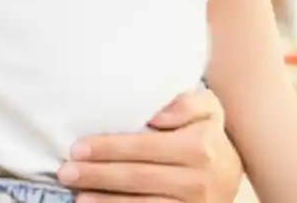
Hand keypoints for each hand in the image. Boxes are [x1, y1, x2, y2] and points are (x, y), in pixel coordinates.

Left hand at [58, 89, 243, 202]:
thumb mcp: (207, 109)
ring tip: (76, 195)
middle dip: (97, 174)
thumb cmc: (206, 134)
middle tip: (65, 172)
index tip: (76, 148)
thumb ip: (186, 103)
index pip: (144, 146)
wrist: (231, 174)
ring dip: (105, 200)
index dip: (108, 148)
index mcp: (200, 146)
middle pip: (138, 176)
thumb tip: (157, 116)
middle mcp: (200, 179)